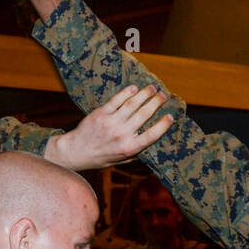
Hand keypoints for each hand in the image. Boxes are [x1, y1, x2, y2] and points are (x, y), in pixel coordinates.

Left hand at [45, 85, 172, 169]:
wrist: (77, 151)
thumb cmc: (101, 157)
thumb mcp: (121, 161)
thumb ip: (136, 151)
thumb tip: (152, 142)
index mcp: (129, 148)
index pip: (152, 135)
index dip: (163, 125)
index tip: (171, 116)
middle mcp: (122, 134)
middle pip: (144, 114)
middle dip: (156, 102)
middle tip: (163, 95)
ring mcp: (111, 122)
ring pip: (132, 104)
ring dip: (145, 94)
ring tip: (152, 88)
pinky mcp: (101, 113)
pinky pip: (117, 100)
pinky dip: (127, 93)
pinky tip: (134, 88)